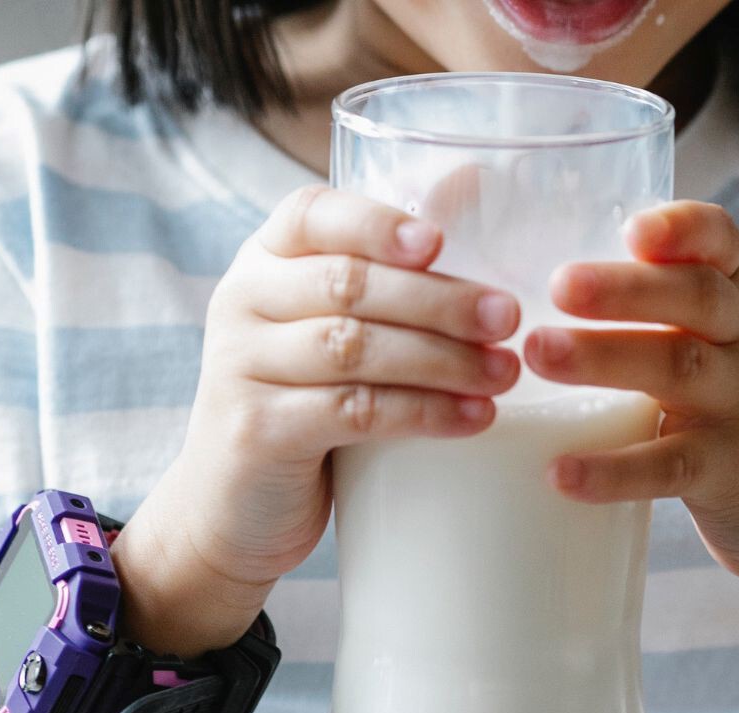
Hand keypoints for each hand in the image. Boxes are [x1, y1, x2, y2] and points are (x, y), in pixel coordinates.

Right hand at [113, 186, 520, 651]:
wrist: (229, 508)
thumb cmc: (304, 402)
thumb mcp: (329, 328)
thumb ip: (386, 271)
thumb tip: (472, 179)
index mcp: (263, 261)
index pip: (311, 214)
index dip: (377, 222)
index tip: (440, 241)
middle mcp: (242, 302)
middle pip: (348, 283)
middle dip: (439, 299)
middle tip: (509, 318)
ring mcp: (241, 367)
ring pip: (355, 347)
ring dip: (443, 358)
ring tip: (505, 372)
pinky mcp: (257, 431)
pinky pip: (353, 411)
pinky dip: (423, 412)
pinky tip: (475, 416)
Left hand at [524, 200, 738, 589]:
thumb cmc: (732, 410)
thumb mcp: (713, 345)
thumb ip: (652, 310)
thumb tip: (524, 293)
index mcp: (729, 302)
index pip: (719, 243)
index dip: (682, 228)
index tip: (632, 229)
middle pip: (696, 298)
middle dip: (626, 287)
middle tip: (559, 285)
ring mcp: (737, 407)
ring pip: (679, 369)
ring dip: (604, 357)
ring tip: (537, 353)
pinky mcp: (726, 472)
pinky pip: (669, 466)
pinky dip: (614, 470)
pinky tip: (561, 472)